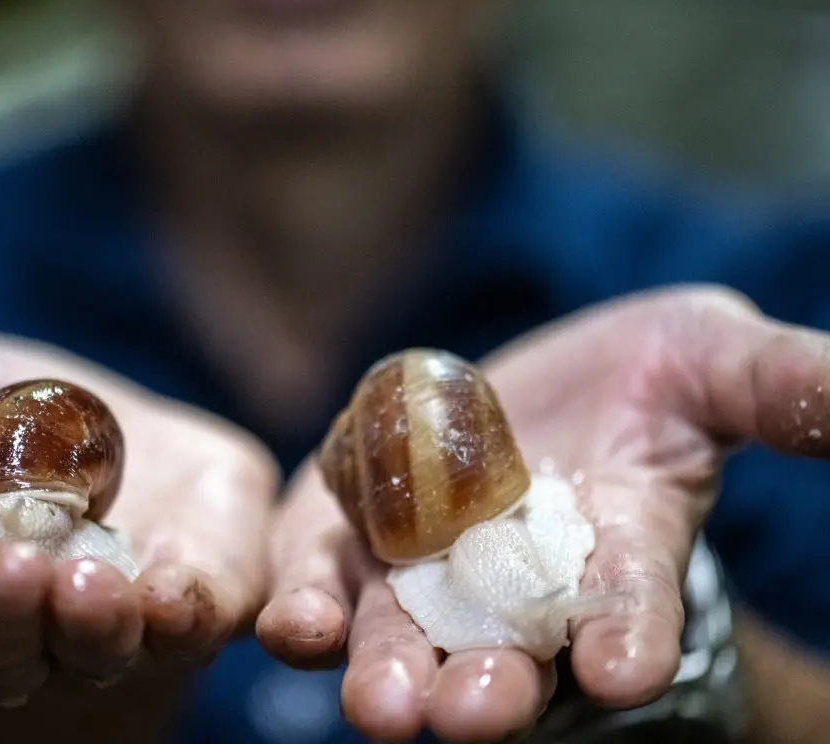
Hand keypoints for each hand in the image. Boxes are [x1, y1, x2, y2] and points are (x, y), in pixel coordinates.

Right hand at [0, 324, 277, 715]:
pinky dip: (194, 609)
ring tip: (98, 589)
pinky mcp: (197, 579)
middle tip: (6, 573)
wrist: (90, 415)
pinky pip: (198, 615)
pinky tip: (187, 593)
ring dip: (94, 627)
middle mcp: (9, 615)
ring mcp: (108, 609)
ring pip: (94, 647)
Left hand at [256, 285, 829, 741]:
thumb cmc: (648, 379)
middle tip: (473, 716)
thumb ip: (779, 389)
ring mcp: (425, 562)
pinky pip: (324, 574)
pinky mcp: (349, 528)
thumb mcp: (716, 364)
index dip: (630, 634)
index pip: (628, 606)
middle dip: (492, 685)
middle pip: (504, 650)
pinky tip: (294, 622)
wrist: (539, 381)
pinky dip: (307, 602)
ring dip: (391, 668)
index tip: (621, 669)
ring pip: (404, 632)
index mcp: (616, 550)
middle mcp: (516, 582)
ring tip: (382, 707)